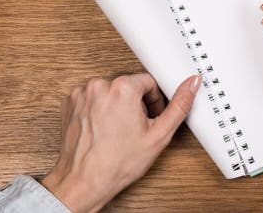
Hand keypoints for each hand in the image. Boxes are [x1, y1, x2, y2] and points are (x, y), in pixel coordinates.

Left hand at [41, 73, 200, 211]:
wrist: (84, 181)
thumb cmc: (117, 163)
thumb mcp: (158, 135)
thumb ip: (179, 105)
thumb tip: (191, 84)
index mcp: (123, 88)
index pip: (149, 81)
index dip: (154, 101)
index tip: (149, 117)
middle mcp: (100, 85)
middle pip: (128, 85)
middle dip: (135, 103)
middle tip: (135, 127)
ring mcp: (82, 93)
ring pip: (110, 91)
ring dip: (116, 105)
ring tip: (116, 130)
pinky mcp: (70, 101)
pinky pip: (92, 97)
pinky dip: (98, 108)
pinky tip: (101, 128)